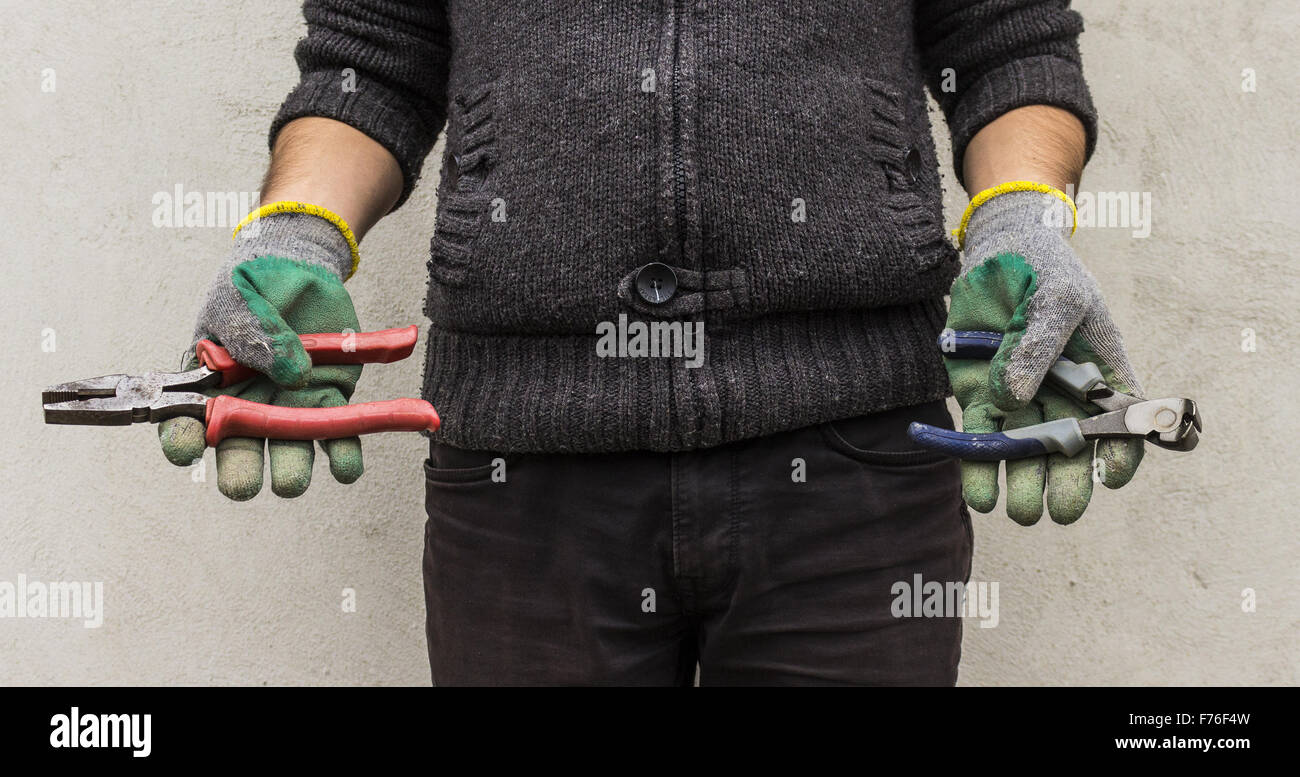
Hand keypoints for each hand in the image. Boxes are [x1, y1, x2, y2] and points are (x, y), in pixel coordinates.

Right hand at [158, 208, 364, 499]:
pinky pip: (338, 439)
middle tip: (242, 484)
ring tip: (291, 481)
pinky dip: (344, 456)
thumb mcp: (238, 301)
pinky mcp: (329, 401)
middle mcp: (248, 408)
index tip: (187, 450)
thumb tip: (294, 372)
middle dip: (240, 473)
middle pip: (239, 454)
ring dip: (291, 472)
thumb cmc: (253, 286)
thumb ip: (254, 335)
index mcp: (210, 387)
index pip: (186, 424)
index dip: (183, 442)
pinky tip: (345, 468)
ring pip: (288, 454)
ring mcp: (289, 409)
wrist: (297, 268)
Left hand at [946, 189, 1142, 523]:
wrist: (996, 254)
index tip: (1109, 476)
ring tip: (1021, 513)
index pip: (1120, 425)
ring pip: (1026, 454)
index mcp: (1101, 375)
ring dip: (1024, 486)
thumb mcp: (1055, 298)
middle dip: (1066, 485)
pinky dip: (979, 470)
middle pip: (1070, 451)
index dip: (1119, 454)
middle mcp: (1064, 396)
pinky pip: (981, 440)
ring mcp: (1022, 400)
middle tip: (1059, 512)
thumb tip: (1014, 398)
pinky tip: (981, 498)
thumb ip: (1038, 345)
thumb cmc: (1042, 271)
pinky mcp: (982, 398)